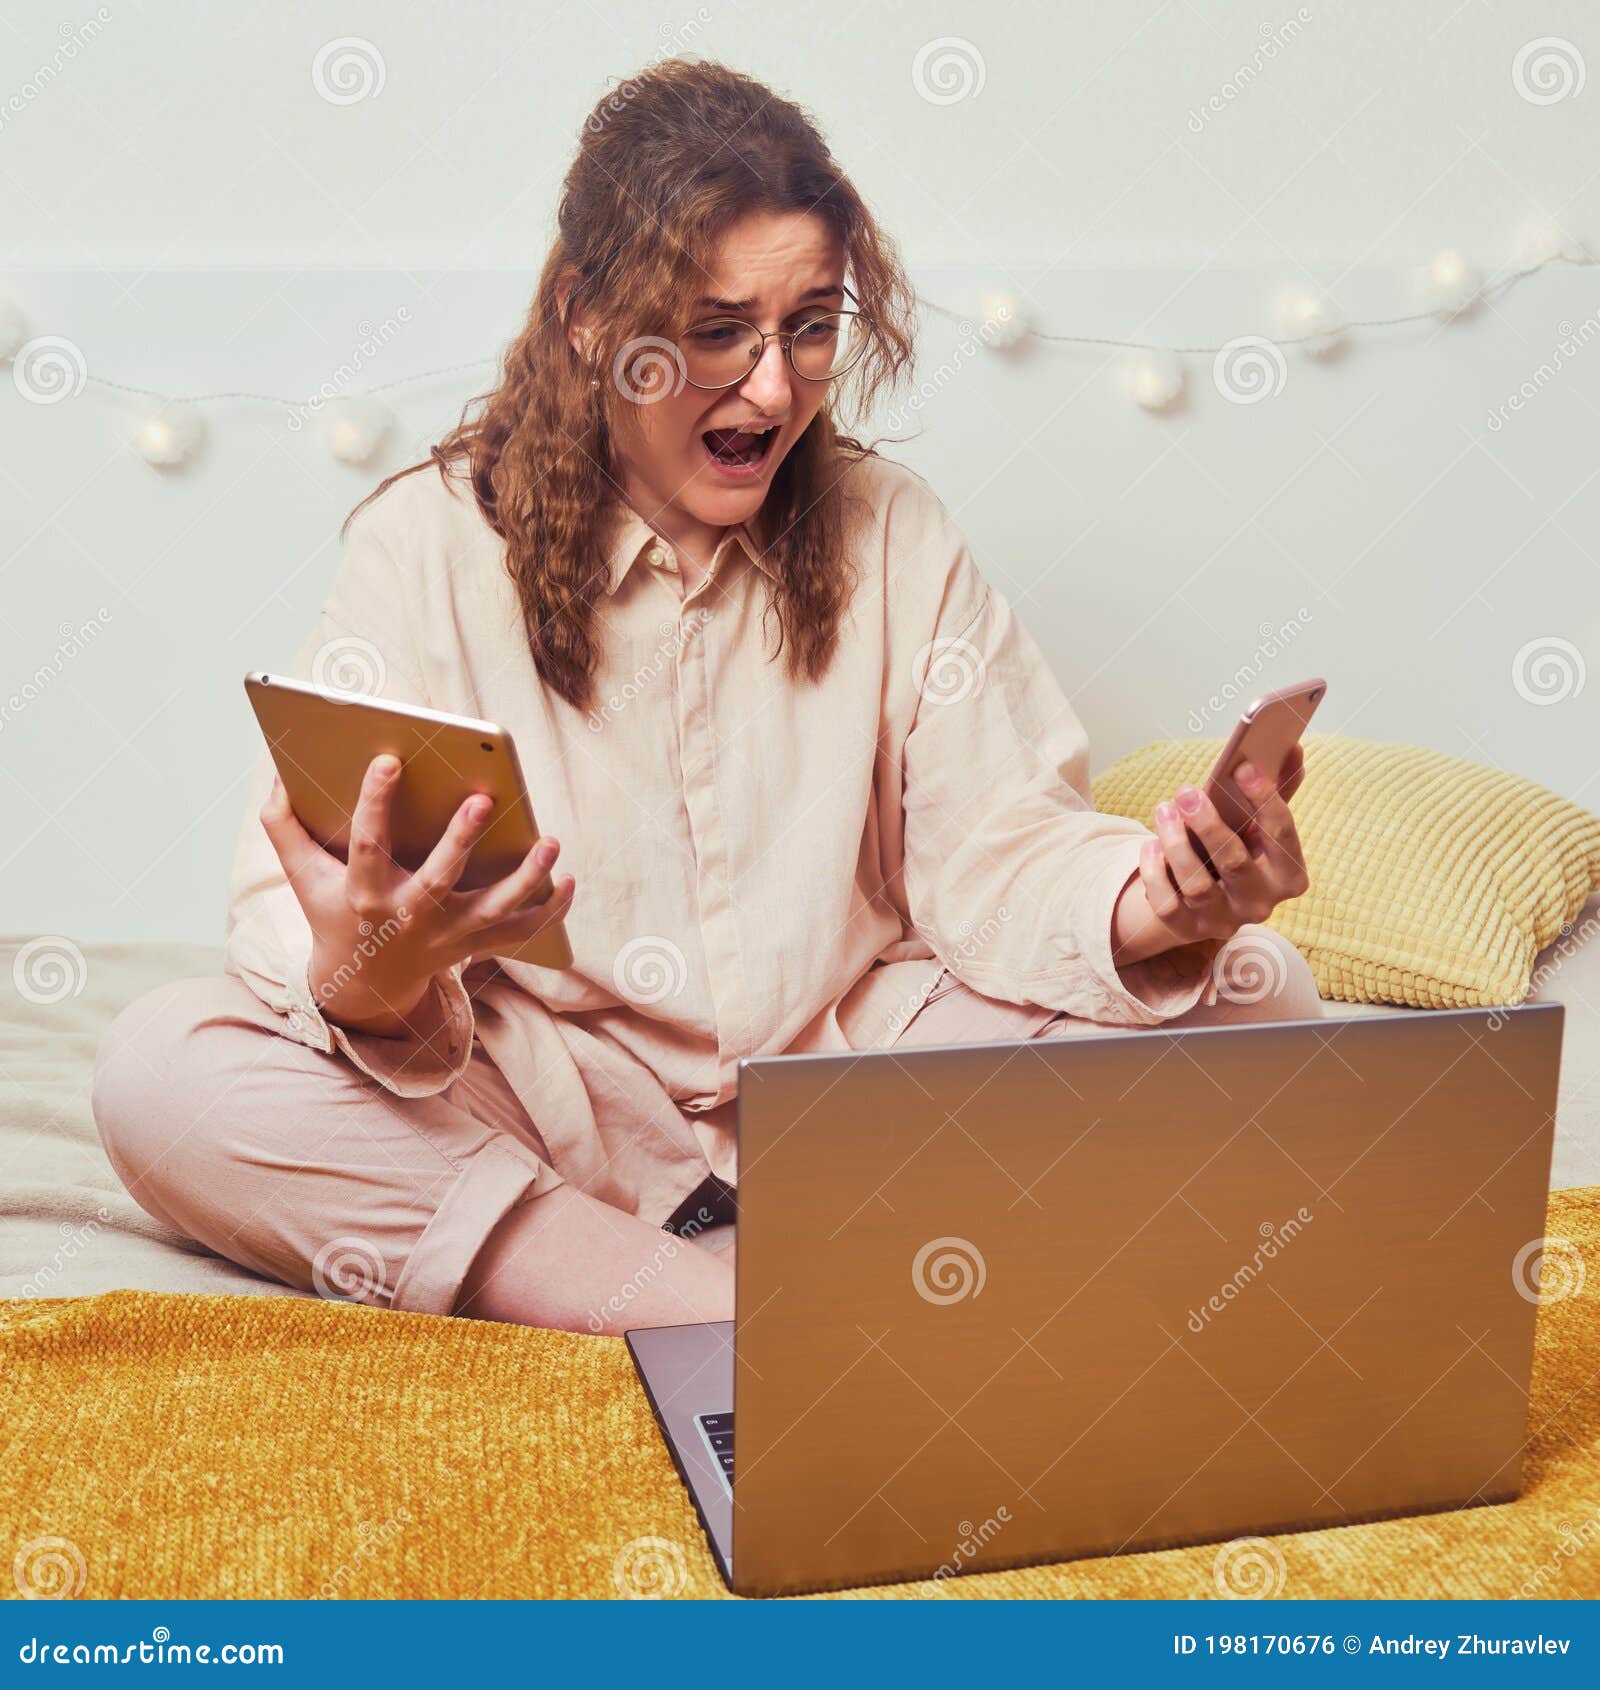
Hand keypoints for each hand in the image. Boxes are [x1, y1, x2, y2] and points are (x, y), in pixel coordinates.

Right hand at [259, 754, 575, 1036]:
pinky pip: (522, 931)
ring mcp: (447, 936)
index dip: (374, 803)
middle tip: (482, 799)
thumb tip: (279, 772)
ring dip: (526, 878)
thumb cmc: (335, 910)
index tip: (387, 760)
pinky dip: (551, 910)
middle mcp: (408, 917)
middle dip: (459, 841)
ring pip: (493, 910)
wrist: (364, 980)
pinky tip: (569, 879)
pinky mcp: (476, 945)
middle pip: (437, 881)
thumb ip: (284, 825)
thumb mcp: (303, 875)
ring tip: (550, 841)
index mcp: (363, 895)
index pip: (366, 846)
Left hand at [1136, 746, 1308, 951]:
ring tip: (1165, 810)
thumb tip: (1292, 746)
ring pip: (1196, 884)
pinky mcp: (1187, 930)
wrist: (1206, 897)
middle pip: (1234, 863)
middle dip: (1208, 824)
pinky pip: (1166, 903)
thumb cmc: (1239, 849)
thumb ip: (1278, 788)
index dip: (1264, 798)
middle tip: (1186, 791)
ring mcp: (1222, 920)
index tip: (1243, 766)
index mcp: (1289, 874)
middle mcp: (1260, 904)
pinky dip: (1154, 872)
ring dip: (1175, 842)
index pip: (1282, 834)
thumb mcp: (1260, 824)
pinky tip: (1150, 845)